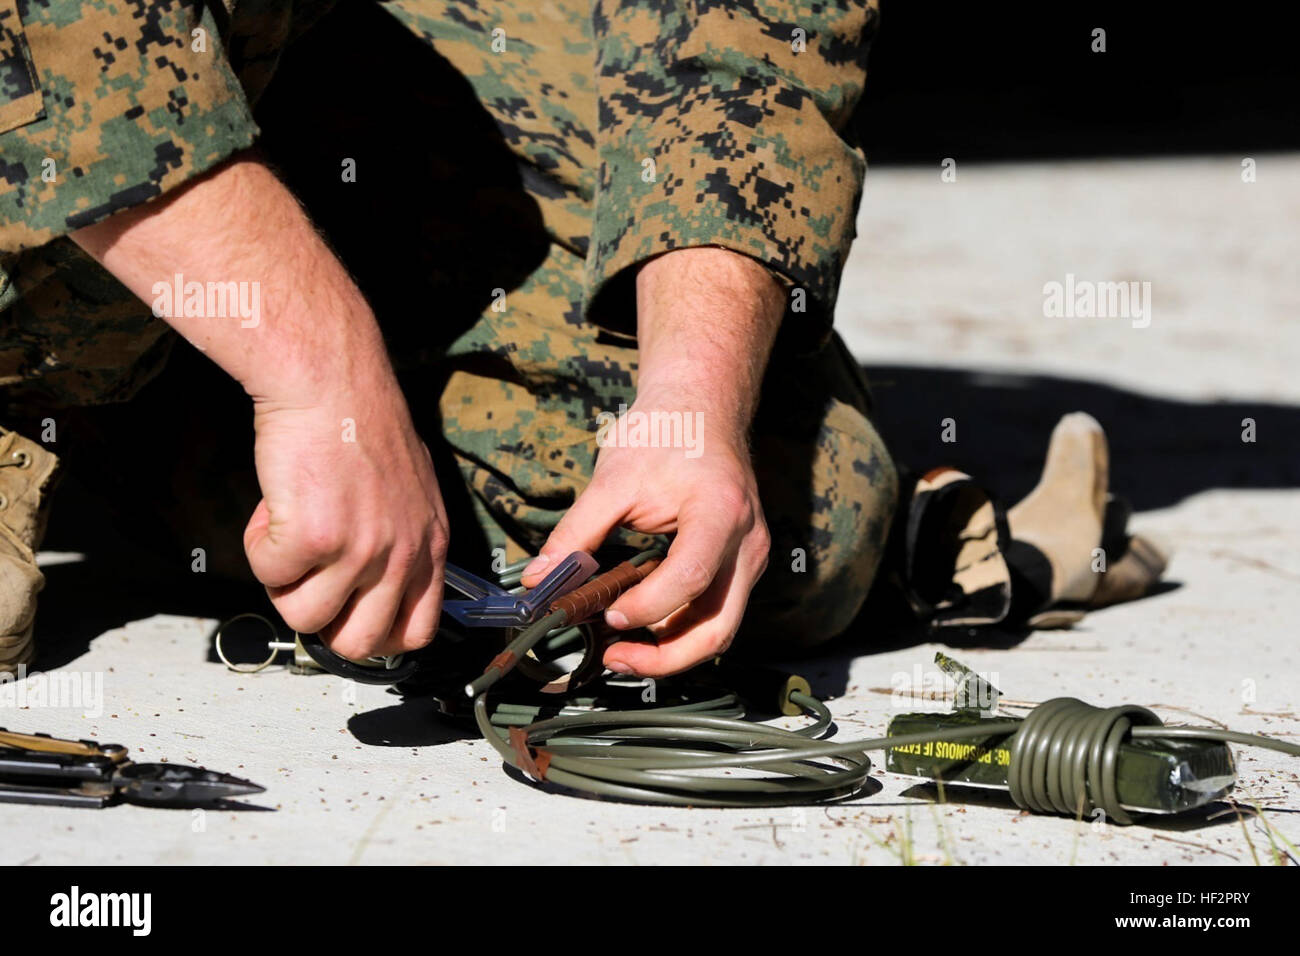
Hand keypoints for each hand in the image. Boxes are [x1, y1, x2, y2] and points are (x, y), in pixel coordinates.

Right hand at [244, 377, 448, 659]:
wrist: (330, 382)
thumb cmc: (361, 423)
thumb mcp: (411, 493)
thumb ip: (401, 542)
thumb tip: (374, 586)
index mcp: (429, 545)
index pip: (416, 631)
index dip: (374, 635)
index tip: (349, 618)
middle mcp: (402, 554)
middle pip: (358, 643)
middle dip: (322, 621)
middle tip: (307, 579)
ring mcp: (361, 550)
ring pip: (304, 616)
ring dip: (284, 580)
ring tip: (291, 527)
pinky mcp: (315, 538)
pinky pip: (270, 574)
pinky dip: (260, 544)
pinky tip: (276, 505)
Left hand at [521, 386, 769, 676]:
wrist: (703, 407)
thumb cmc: (664, 433)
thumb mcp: (612, 478)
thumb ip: (576, 533)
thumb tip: (538, 579)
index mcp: (720, 512)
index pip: (690, 578)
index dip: (648, 606)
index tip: (608, 615)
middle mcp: (747, 543)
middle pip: (719, 626)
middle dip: (667, 658)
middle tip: (616, 659)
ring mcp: (750, 557)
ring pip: (721, 628)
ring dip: (673, 651)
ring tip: (621, 652)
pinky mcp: (741, 564)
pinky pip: (717, 612)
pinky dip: (681, 629)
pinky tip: (641, 626)